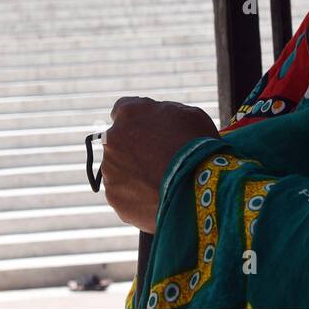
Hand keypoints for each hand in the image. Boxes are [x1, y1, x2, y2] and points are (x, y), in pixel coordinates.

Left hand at [101, 97, 219, 232]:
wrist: (198, 191)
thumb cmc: (198, 148)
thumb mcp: (188, 115)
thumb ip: (165, 111)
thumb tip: (159, 116)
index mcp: (129, 113)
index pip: (122, 109)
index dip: (137, 121)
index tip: (148, 131)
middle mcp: (112, 139)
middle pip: (119, 142)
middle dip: (134, 148)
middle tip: (158, 161)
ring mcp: (110, 170)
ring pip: (119, 169)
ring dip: (134, 173)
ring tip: (161, 183)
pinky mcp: (114, 196)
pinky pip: (123, 195)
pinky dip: (136, 196)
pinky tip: (157, 198)